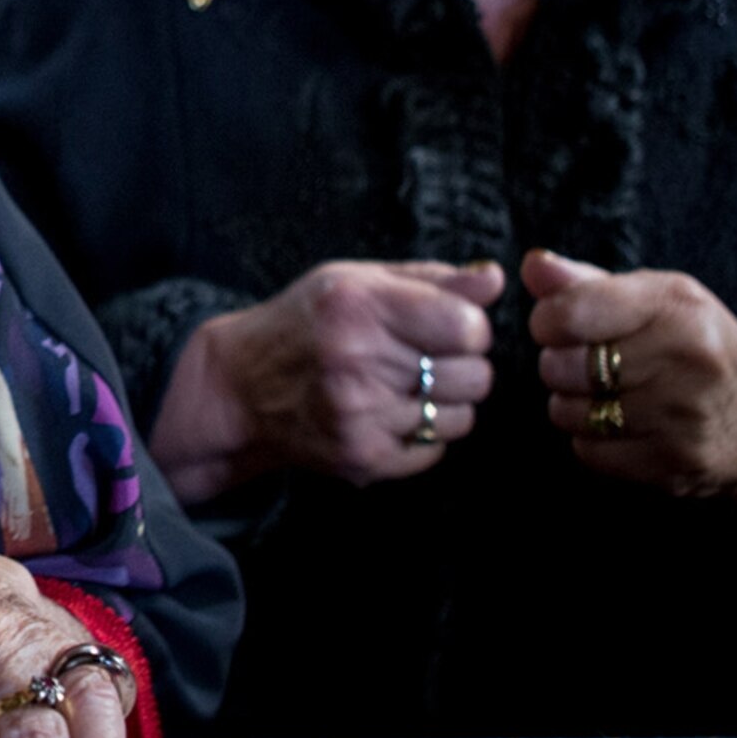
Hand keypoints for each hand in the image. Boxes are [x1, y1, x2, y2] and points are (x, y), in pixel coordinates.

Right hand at [152, 259, 501, 498]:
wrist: (241, 387)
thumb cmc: (307, 323)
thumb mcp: (357, 281)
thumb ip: (431, 279)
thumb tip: (496, 280)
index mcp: (359, 307)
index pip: (468, 327)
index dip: (468, 326)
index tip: (445, 325)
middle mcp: (357, 362)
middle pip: (476, 376)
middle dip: (461, 365)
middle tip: (424, 358)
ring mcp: (360, 416)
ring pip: (462, 416)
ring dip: (445, 402)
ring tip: (404, 386)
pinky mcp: (363, 458)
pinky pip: (436, 450)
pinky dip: (423, 434)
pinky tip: (389, 414)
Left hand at [526, 249, 736, 512]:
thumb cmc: (698, 348)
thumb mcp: (658, 300)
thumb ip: (587, 283)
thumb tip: (532, 266)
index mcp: (677, 307)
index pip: (569, 313)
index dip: (548, 322)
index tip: (562, 327)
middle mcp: (685, 359)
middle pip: (560, 366)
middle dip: (561, 366)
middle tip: (591, 365)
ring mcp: (683, 416)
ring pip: (569, 412)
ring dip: (574, 406)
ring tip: (611, 395)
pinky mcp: (676, 465)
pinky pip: (589, 452)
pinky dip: (593, 441)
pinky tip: (626, 427)